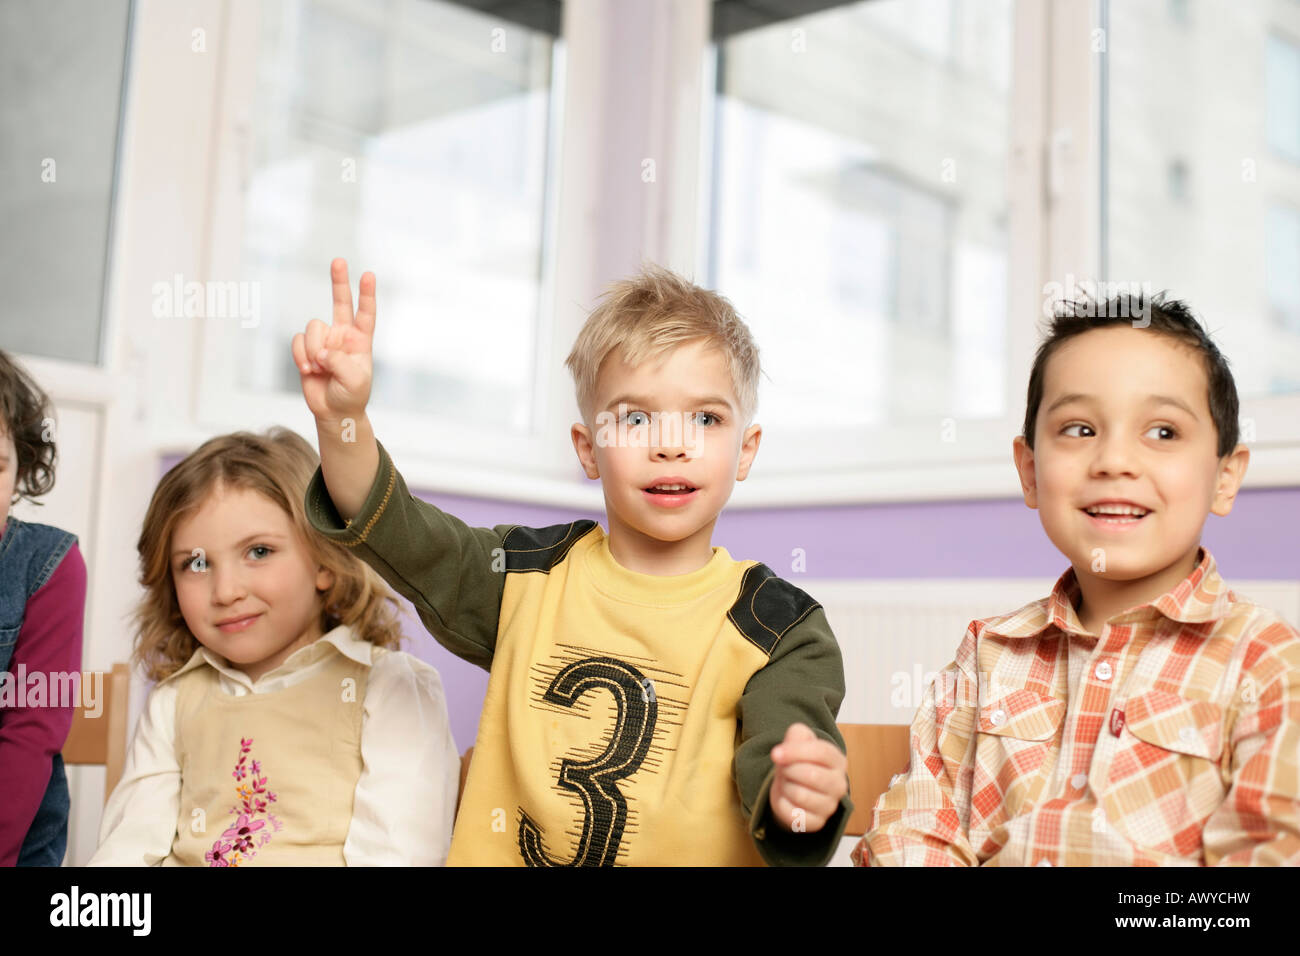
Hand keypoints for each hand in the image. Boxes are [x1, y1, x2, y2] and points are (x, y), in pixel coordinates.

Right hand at [291, 258, 375, 422]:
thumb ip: (340, 361)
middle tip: (339, 260)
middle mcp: (342, 335)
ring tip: (320, 368)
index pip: (365, 314)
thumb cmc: (351, 395)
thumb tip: (322, 350)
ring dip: (313, 349)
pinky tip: (308, 370)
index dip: (367, 295)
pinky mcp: (306, 349)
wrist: (334, 411)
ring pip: (313, 327)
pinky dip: (301, 355)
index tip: (368, 275)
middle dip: (339, 281)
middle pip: (340, 302)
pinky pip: (298, 341)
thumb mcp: (354, 380)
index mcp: (361, 340)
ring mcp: (324, 340)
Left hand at [768, 723, 847, 833]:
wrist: (795, 787)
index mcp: (838, 761)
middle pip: (811, 775)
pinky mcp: (817, 823)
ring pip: (800, 795)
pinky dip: (782, 804)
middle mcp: (839, 785)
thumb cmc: (799, 761)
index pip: (821, 752)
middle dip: (789, 770)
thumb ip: (797, 734)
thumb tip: (784, 750)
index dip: (796, 751)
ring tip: (787, 783)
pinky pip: (793, 814)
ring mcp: (830, 806)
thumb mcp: (799, 740)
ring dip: (785, 786)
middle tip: (785, 769)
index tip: (775, 753)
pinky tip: (786, 798)